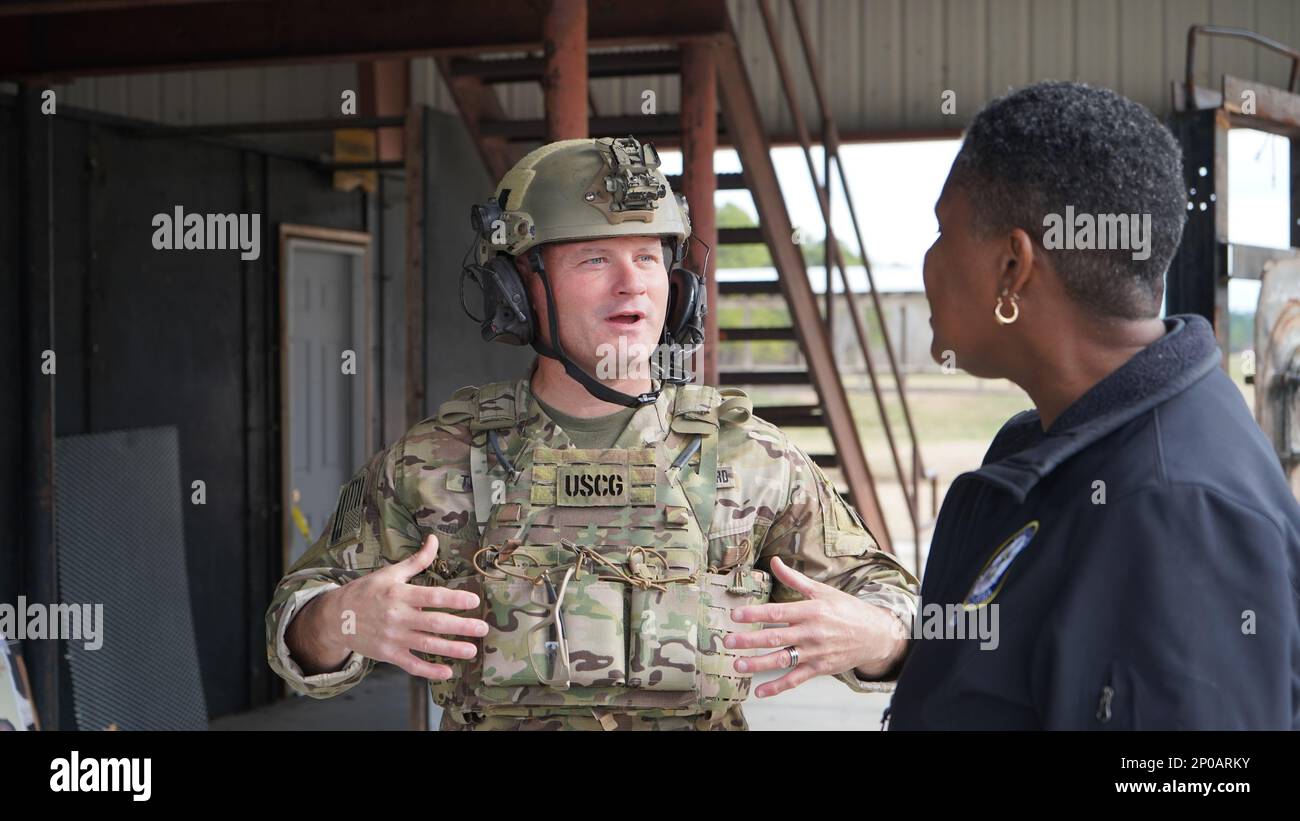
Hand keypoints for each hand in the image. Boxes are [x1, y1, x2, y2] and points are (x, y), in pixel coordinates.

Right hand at [305, 534, 488, 680]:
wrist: (336, 617)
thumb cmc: (366, 592)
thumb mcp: (389, 573)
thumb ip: (416, 561)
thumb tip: (434, 539)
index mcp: (399, 594)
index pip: (431, 597)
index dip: (454, 599)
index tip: (474, 601)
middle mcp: (397, 617)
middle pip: (434, 623)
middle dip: (461, 626)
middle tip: (483, 628)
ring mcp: (393, 638)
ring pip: (426, 645)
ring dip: (451, 649)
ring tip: (472, 650)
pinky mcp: (388, 654)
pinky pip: (412, 665)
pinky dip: (429, 671)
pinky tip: (447, 672)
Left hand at [724, 556, 906, 697]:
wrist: (874, 633)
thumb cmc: (846, 609)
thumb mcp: (822, 591)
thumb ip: (794, 579)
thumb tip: (774, 561)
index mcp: (810, 610)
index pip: (777, 611)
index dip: (755, 614)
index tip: (735, 616)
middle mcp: (811, 632)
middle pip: (775, 637)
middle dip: (749, 640)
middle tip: (728, 642)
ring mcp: (815, 652)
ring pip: (782, 659)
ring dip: (758, 664)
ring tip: (738, 665)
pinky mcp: (819, 668)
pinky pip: (795, 679)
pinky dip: (777, 686)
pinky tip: (759, 691)